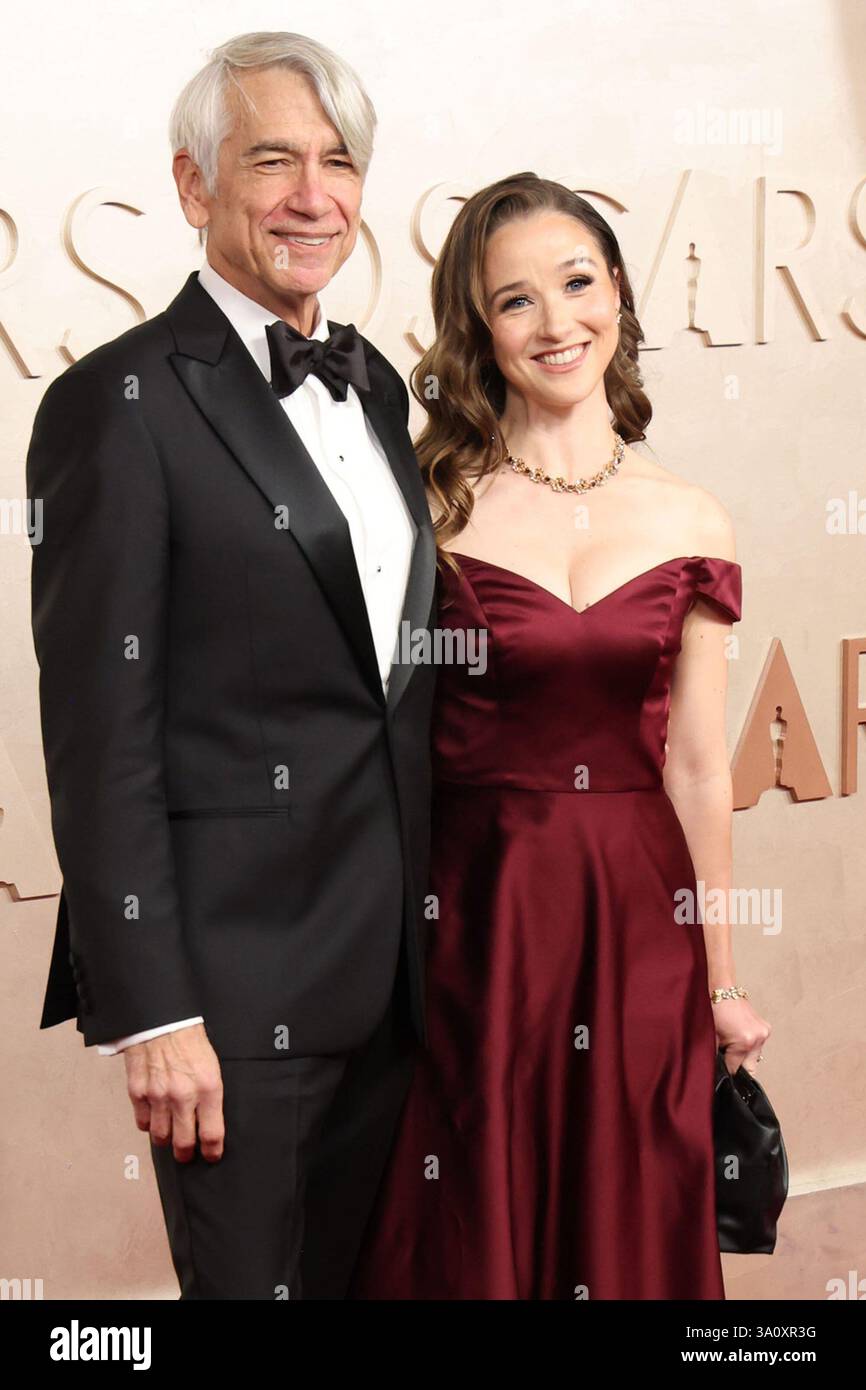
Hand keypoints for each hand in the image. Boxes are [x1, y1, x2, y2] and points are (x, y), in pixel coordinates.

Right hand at [123, 1023, 224, 1162]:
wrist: (162, 1020)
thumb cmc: (189, 1040)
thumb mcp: (212, 1066)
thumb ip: (210, 1095)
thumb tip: (208, 1121)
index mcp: (208, 1088)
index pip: (212, 1134)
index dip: (211, 1151)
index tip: (211, 1155)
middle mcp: (183, 1096)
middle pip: (183, 1143)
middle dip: (186, 1153)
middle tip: (186, 1153)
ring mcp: (158, 1096)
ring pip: (160, 1136)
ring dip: (166, 1139)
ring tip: (169, 1136)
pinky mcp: (138, 1092)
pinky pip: (142, 1122)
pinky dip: (148, 1123)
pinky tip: (153, 1117)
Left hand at [712, 996, 770, 1076]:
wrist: (722, 990)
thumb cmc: (714, 1009)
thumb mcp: (711, 1037)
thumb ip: (715, 1056)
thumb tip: (717, 1069)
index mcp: (745, 1041)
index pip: (735, 1069)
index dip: (726, 1071)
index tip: (720, 1070)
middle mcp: (758, 1038)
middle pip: (749, 1067)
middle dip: (736, 1064)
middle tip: (725, 1054)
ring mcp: (764, 1032)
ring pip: (754, 1057)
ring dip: (743, 1055)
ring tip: (730, 1042)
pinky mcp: (766, 1028)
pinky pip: (757, 1046)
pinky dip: (747, 1045)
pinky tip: (737, 1036)